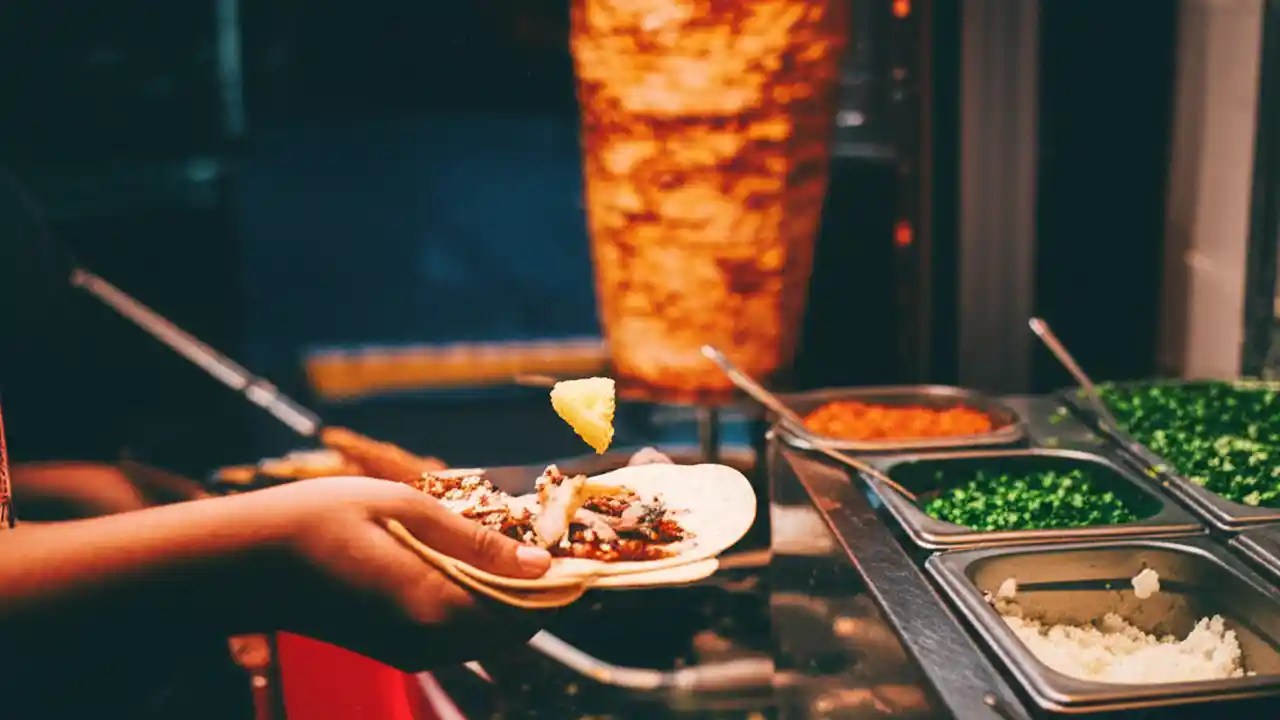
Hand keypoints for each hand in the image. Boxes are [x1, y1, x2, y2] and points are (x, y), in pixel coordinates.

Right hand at [243, 476, 551, 669]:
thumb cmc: (318, 521)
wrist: (241, 564)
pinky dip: (475, 604)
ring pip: (486, 634)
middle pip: (512, 629)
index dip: (561, 587)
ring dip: (507, 597)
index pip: (526, 612)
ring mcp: (410, 653)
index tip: (582, 555)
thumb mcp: (404, 510)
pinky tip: (466, 562)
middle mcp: (428, 643)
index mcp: (436, 607)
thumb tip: (539, 564)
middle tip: (547, 542)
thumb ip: (475, 541)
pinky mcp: (394, 651)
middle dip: (538, 591)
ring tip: (509, 546)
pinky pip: (455, 634)